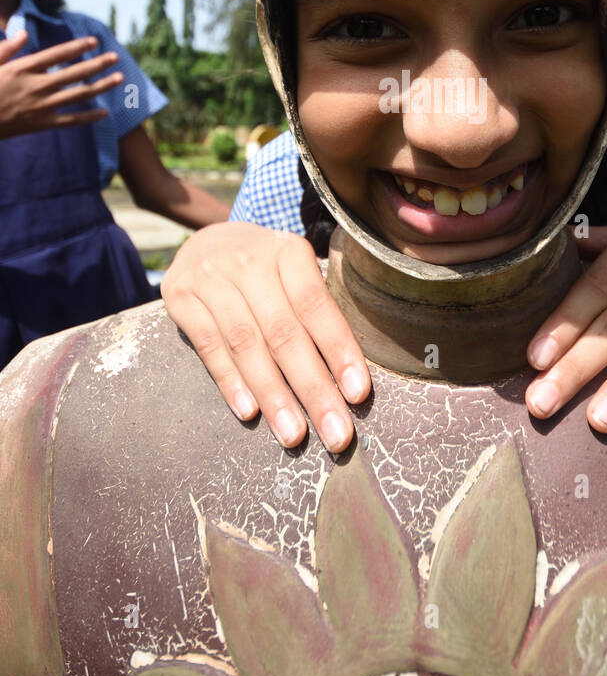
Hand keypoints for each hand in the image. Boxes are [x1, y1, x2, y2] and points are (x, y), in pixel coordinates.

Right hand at [0, 30, 122, 138]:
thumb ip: (8, 48)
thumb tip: (24, 33)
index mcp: (23, 68)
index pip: (57, 54)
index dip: (78, 47)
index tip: (94, 41)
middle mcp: (35, 87)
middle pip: (74, 73)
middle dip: (97, 64)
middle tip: (115, 57)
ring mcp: (40, 107)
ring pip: (77, 95)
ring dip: (100, 86)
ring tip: (119, 79)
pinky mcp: (40, 124)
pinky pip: (70, 120)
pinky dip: (88, 117)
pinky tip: (104, 112)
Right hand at [160, 222, 370, 452]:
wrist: (205, 240)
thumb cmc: (264, 268)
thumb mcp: (292, 270)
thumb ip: (315, 311)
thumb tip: (347, 380)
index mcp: (287, 252)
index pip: (316, 306)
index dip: (338, 350)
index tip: (357, 394)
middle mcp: (249, 261)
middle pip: (284, 332)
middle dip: (313, 389)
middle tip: (336, 434)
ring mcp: (211, 277)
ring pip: (246, 344)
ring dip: (273, 395)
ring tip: (294, 434)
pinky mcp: (179, 296)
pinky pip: (208, 346)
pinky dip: (230, 382)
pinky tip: (249, 412)